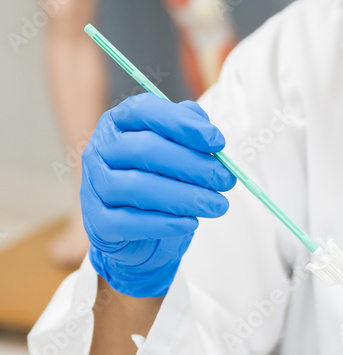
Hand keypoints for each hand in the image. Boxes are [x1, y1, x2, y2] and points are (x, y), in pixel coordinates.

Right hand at [81, 93, 236, 296]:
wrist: (138, 234)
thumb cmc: (160, 183)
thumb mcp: (175, 152)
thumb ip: (186, 131)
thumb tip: (203, 123)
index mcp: (119, 124)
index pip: (144, 111)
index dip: (182, 124)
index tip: (217, 142)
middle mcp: (100, 150)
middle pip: (146, 150)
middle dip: (193, 165)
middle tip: (225, 180)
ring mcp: (94, 186)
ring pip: (138, 187)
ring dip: (185, 197)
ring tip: (217, 205)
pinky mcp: (98, 222)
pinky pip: (129, 222)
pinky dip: (164, 223)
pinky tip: (191, 223)